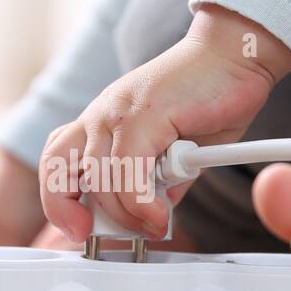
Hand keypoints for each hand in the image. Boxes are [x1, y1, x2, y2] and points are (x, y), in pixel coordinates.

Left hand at [39, 5, 290, 242]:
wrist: (234, 55)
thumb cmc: (209, 97)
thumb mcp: (176, 152)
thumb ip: (159, 182)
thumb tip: (151, 214)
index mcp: (101, 121)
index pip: (56, 162)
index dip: (59, 200)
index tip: (80, 229)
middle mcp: (100, 115)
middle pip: (56, 169)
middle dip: (71, 211)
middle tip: (107, 236)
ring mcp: (117, 112)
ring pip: (99, 179)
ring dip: (126, 216)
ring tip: (153, 225)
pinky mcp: (142, 114)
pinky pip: (129, 172)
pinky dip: (142, 203)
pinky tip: (160, 214)